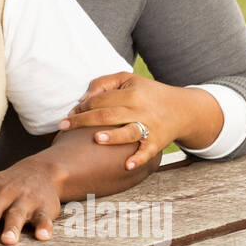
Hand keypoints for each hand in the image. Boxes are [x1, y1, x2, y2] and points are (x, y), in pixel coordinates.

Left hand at [0, 157, 61, 245]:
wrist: (38, 172)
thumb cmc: (0, 186)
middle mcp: (2, 194)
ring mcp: (24, 200)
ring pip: (17, 214)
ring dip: (12, 227)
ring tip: (7, 241)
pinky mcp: (43, 208)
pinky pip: (44, 218)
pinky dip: (44, 227)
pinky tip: (42, 236)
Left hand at [57, 72, 191, 170]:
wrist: (182, 109)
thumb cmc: (147, 93)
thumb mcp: (128, 80)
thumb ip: (103, 83)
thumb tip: (82, 99)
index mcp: (132, 93)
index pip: (101, 99)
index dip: (82, 106)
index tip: (69, 114)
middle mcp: (141, 110)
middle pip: (108, 115)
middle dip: (84, 121)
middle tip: (63, 126)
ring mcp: (150, 127)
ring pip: (129, 132)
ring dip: (113, 137)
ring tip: (96, 139)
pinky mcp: (157, 143)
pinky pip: (147, 152)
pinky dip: (138, 159)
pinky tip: (127, 165)